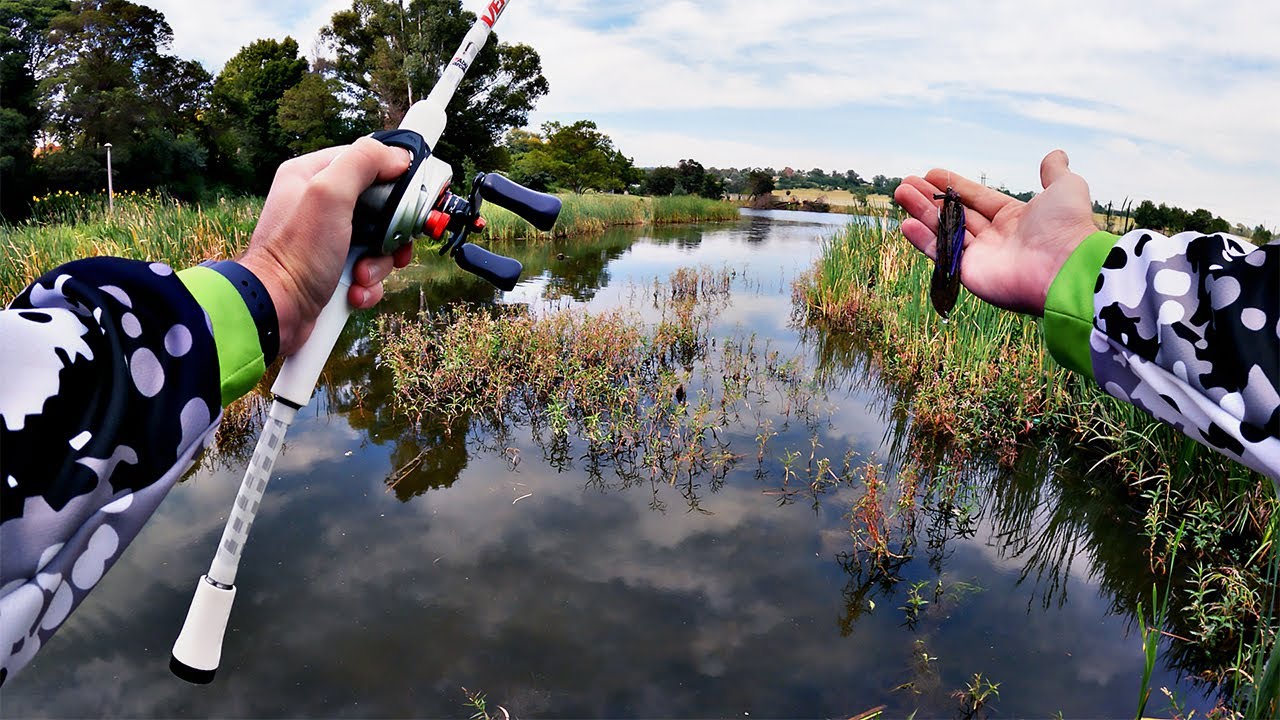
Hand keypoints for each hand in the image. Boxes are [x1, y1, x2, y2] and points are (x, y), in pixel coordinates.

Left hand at [237, 137, 416, 355]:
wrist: (275, 312)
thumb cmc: (295, 255)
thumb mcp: (329, 195)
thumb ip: (363, 163)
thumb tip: (397, 157)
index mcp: (312, 176)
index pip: (366, 160)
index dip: (394, 177)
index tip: (411, 196)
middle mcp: (319, 205)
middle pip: (381, 206)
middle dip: (390, 232)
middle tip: (391, 245)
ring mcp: (327, 239)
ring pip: (378, 243)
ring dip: (379, 264)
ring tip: (361, 276)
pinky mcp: (334, 269)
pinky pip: (368, 271)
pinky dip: (368, 285)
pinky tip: (354, 292)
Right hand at [893, 149, 1099, 315]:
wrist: (1063, 267)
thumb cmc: (1065, 227)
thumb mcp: (1066, 189)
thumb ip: (1055, 172)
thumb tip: (1055, 154)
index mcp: (1013, 218)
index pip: (977, 198)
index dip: (954, 185)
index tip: (931, 173)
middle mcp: (994, 237)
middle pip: (955, 213)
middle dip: (930, 197)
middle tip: (906, 182)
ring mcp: (980, 257)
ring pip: (943, 230)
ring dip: (920, 212)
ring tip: (900, 192)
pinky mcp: (968, 274)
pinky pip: (940, 254)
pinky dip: (922, 239)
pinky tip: (906, 223)